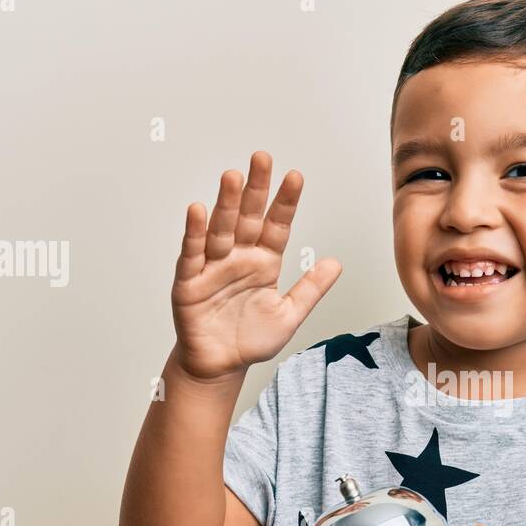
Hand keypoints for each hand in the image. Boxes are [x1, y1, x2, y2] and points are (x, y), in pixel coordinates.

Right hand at [171, 152, 342, 380]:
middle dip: (255, 189)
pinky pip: (192, 254)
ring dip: (226, 203)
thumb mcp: (289, 315)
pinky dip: (194, 233)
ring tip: (233, 177)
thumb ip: (311, 289)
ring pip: (221, 229)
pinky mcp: (189, 282)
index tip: (296, 177)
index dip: (285, 202)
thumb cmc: (249, 340)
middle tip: (262, 158)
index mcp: (264, 263)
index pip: (277, 226)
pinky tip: (197, 210)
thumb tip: (336, 263)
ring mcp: (213, 267)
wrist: (220, 366)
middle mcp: (238, 258)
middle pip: (248, 218)